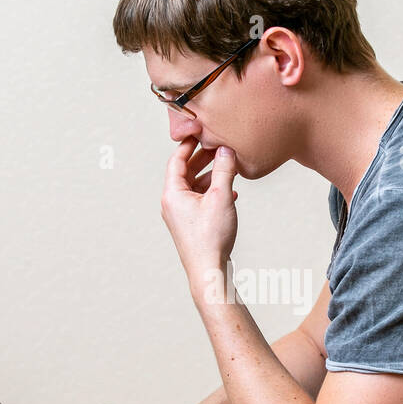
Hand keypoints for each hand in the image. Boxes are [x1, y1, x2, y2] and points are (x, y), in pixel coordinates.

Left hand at [160, 136, 239, 283]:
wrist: (208, 271)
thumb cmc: (211, 237)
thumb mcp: (221, 197)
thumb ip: (224, 170)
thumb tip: (226, 150)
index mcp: (172, 193)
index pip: (177, 160)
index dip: (189, 144)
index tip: (200, 132)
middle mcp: (172, 203)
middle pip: (186, 172)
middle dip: (203, 159)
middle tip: (219, 146)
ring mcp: (181, 215)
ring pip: (195, 187)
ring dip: (211, 176)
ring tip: (228, 168)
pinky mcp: (191, 225)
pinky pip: (200, 201)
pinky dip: (213, 192)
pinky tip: (230, 193)